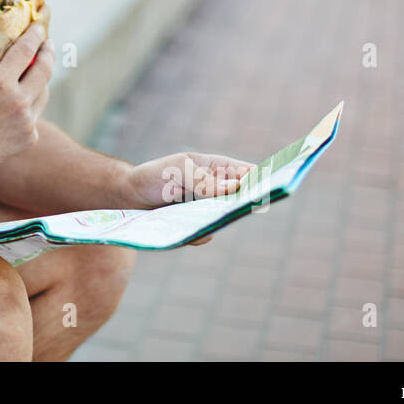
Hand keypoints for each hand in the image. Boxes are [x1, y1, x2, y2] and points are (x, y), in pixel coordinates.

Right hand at [0, 24, 53, 184]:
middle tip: (47, 45)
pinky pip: (35, 114)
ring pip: (44, 93)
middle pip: (44, 70)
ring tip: (31, 75)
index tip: (39, 28)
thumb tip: (6, 49)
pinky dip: (28, 107)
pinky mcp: (30, 137)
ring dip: (39, 81)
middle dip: (47, 53)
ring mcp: (26, 122)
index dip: (34, 36)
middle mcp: (18, 102)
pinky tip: (16, 107)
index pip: (25, 51)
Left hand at [127, 151, 256, 228]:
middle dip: (247, 204)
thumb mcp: (178, 170)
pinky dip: (200, 234)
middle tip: (249, 207)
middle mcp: (217, 191)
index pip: (249, 173)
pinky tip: (194, 231)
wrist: (128, 196)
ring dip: (220, 221)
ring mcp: (207, 211)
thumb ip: (204, 179)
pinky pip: (205, 235)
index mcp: (219, 168)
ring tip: (213, 218)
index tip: (275, 186)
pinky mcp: (195, 228)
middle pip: (242, 199)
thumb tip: (235, 188)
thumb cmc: (156, 175)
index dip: (265, 179)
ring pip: (225, 220)